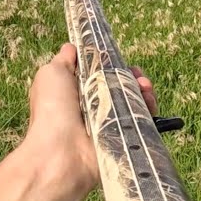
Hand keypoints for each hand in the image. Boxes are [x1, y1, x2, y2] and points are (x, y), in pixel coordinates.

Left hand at [22, 43, 158, 196]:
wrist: (61, 152)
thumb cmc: (52, 108)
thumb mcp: (52, 73)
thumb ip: (64, 60)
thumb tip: (72, 47)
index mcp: (74, 91)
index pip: (99, 73)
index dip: (111, 63)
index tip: (118, 59)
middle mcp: (92, 107)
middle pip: (119, 85)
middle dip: (131, 75)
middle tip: (137, 74)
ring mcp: (108, 124)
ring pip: (133, 101)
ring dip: (142, 90)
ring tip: (144, 86)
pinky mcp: (123, 138)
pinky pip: (141, 121)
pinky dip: (148, 108)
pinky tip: (148, 101)